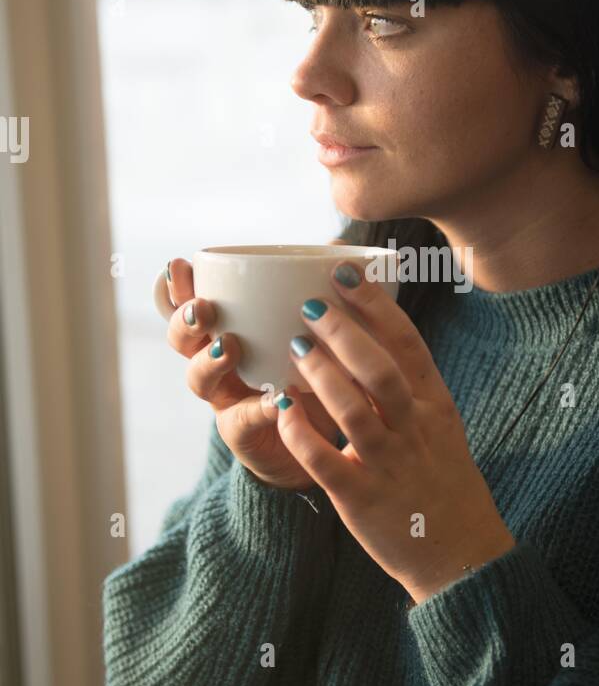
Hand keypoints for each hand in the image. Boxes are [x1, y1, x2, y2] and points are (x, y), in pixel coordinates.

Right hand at [164, 242, 348, 490]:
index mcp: (228, 329)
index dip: (176, 287)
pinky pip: (243, 422)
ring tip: (228, 347)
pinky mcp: (245, 435)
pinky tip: (277, 398)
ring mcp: (227, 400)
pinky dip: (259, 409)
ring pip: (198, 379)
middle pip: (182, 339)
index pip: (190, 303)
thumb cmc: (316, 373)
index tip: (177, 265)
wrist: (326, 441)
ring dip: (209, 361)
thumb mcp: (316, 328)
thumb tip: (334, 244)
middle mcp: (218, 363)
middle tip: (204, 308)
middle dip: (185, 320)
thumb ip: (317, 288)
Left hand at [273, 259, 515, 601]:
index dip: (375, 304)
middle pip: (379, 369)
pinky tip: (280, 408)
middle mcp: (414, 430)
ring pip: (352, 410)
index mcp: (434, 406)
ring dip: (318, 374)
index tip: (345, 271)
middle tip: (308, 304)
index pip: (407, 344)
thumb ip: (410, 384)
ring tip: (293, 347)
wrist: (461, 555)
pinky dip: (300, 432)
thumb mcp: (441, 425)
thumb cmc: (443, 482)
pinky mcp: (361, 500)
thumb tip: (374, 329)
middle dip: (341, 331)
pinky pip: (325, 461)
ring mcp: (388, 465)